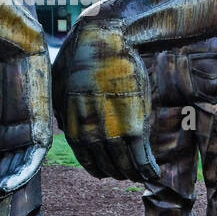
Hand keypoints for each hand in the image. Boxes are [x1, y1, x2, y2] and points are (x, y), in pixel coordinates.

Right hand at [0, 51, 52, 207]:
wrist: (9, 46)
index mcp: (0, 137)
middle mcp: (16, 141)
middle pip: (5, 177)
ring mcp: (29, 137)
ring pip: (19, 173)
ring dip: (3, 188)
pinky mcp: (41, 130)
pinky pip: (34, 160)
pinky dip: (20, 174)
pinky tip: (4, 186)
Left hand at [52, 17, 159, 181]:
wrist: (104, 42)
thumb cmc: (81, 58)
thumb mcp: (61, 89)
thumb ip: (65, 112)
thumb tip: (67, 125)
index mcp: (73, 129)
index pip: (89, 163)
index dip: (101, 169)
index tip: (110, 170)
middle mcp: (91, 137)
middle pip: (109, 168)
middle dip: (119, 172)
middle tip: (130, 170)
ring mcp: (114, 135)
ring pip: (127, 167)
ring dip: (135, 173)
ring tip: (143, 173)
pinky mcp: (136, 128)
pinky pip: (143, 160)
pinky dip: (149, 171)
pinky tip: (155, 174)